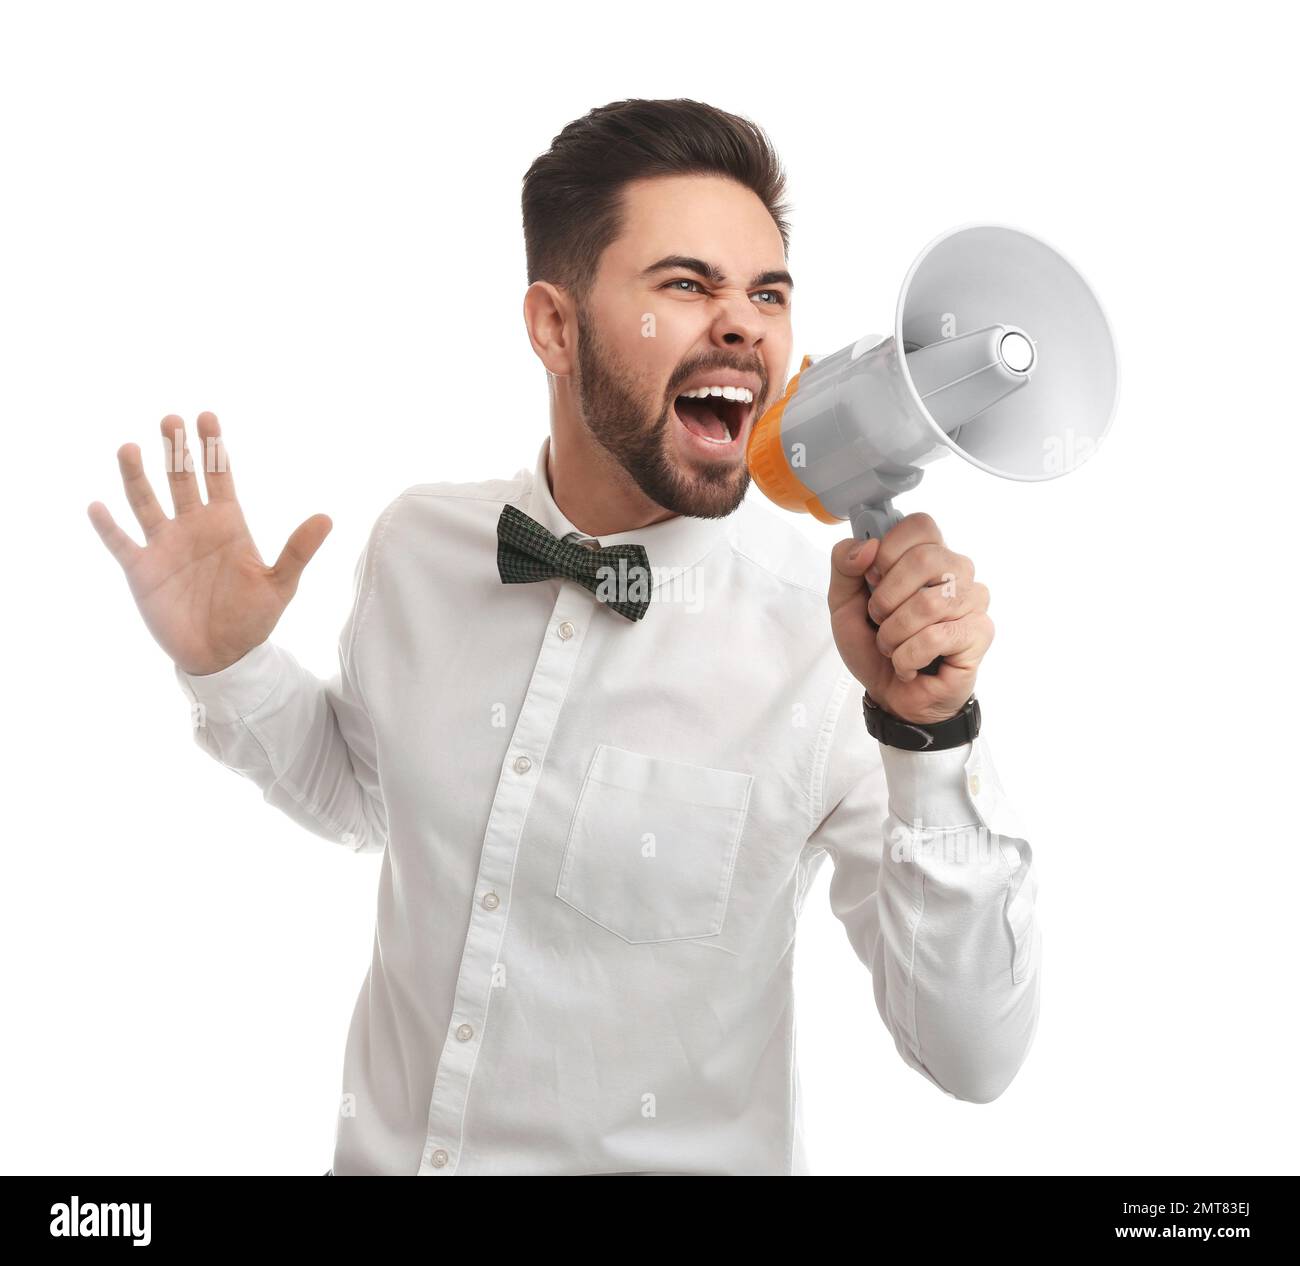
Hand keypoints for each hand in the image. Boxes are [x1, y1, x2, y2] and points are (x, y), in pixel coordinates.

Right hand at [87, 412, 331, 675]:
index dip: (213, 448)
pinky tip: (97, 506)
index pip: (219, 476)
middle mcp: (193, 527)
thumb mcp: (280, 585)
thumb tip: (327, 518)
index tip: (207, 417)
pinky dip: (108, 526)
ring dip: (136, 475)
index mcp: (227, 524)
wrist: (222, 656)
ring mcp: (164, 545)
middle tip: (171, 420)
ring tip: (130, 449)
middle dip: (175, 450)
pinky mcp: (141, 569)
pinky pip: (120, 542)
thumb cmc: (253, 619)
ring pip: (145, 501)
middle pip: (180, 478)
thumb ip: (298, 551)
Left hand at [828, 512, 992, 723]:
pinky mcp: (979, 633)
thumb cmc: (874, 646)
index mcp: (927, 555)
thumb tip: (868, 547)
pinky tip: (910, 666)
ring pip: (929, 603)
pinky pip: (937, 636)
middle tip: (880, 621)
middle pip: (925, 559)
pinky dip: (908, 658)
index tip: (873, 580)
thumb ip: (844, 565)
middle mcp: (956, 571)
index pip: (919, 525)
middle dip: (886, 600)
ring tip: (892, 648)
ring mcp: (973, 600)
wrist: (890, 696)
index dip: (888, 552)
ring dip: (894, 634)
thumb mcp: (843, 602)